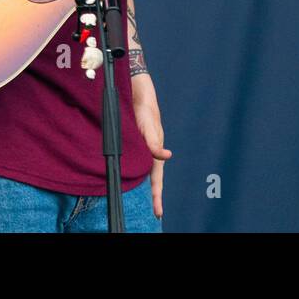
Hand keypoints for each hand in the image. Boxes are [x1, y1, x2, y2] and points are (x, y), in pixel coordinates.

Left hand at [132, 74, 171, 219]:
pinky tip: (132, 175)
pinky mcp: (134, 139)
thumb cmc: (143, 104)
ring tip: (146, 199)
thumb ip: (153, 141)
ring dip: (145, 182)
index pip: (156, 176)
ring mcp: (143, 144)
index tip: (158, 211)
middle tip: (155, 212)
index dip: (156, 193)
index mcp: (155, 147)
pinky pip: (136, 158)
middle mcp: (149, 148)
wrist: (134, 87)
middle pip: (152, 176)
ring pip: (144, 168)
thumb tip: (166, 156)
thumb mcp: (147, 122)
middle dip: (154, 193)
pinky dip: (135, 169)